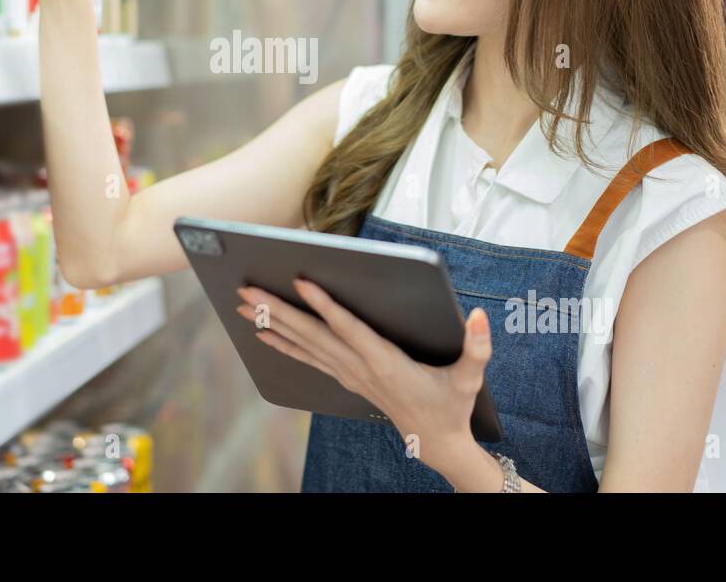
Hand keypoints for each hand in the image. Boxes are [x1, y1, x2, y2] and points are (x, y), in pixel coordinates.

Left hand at [235, 279, 493, 474]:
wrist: (437, 442)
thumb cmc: (453, 405)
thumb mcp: (471, 378)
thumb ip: (478, 347)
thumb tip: (482, 316)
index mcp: (386, 362)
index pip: (348, 328)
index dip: (325, 305)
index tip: (301, 282)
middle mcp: (360, 367)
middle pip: (312, 335)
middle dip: (277, 311)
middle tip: (247, 290)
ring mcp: (349, 375)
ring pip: (304, 344)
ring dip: (272, 323)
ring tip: (244, 305)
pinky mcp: (347, 378)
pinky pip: (308, 358)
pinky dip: (284, 344)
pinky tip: (263, 333)